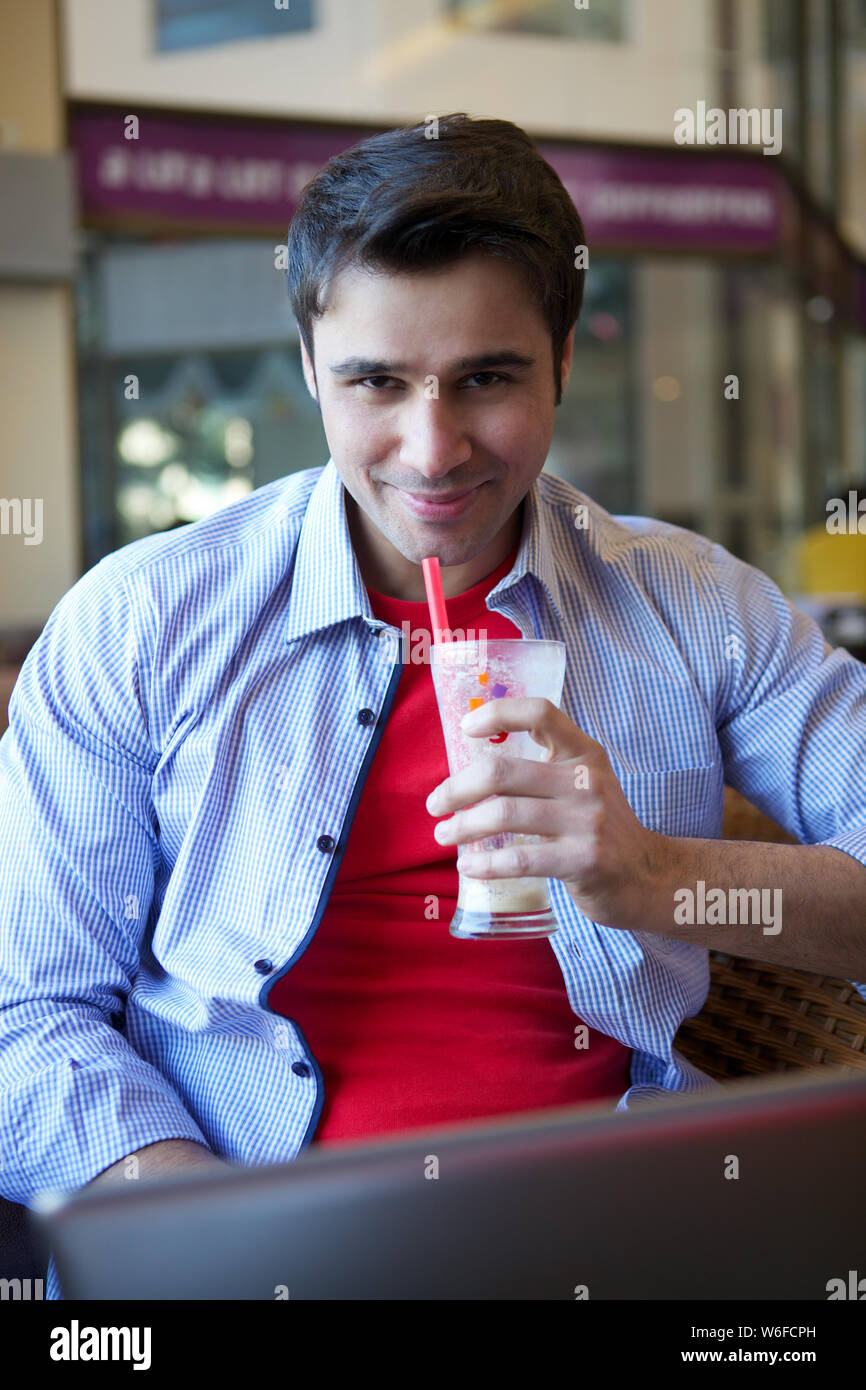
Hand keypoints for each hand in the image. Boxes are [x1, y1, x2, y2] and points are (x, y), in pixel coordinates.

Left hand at [425, 697, 661, 930]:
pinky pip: (519, 858)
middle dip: (457, 788)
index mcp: (583, 753)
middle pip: (502, 770)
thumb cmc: (600, 829)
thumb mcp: (584, 784)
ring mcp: (587, 821)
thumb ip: (543, 770)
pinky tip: (469, 866)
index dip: (497, 714)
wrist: (648, 877)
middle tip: (435, 804)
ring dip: (463, 826)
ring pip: (504, 814)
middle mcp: (585, 781)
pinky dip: (485, 863)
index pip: (539, 713)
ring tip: (444, 835)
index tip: (465, 729)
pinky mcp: (583, 860)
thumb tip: (471, 769)